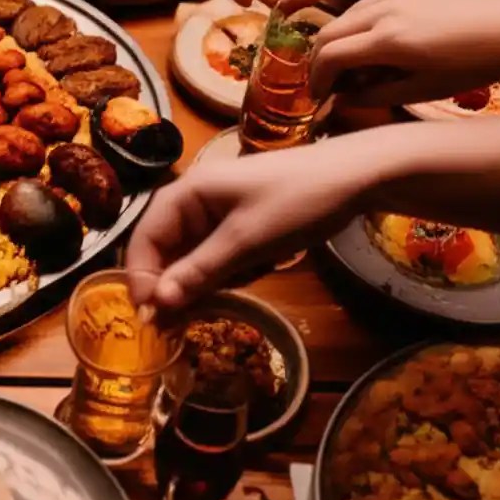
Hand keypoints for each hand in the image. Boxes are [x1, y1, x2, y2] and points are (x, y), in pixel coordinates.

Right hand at [125, 138, 378, 309]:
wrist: (357, 177)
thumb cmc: (297, 202)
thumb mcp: (246, 242)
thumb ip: (198, 273)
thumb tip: (156, 305)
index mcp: (186, 193)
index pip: (144, 239)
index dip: (142, 279)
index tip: (152, 318)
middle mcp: (193, 201)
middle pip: (163, 249)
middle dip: (172, 284)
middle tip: (183, 322)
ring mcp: (215, 212)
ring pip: (189, 256)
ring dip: (200, 282)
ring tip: (223, 296)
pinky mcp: (237, 223)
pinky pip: (214, 255)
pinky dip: (223, 273)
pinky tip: (246, 278)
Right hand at [311, 0, 499, 103]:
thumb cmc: (475, 64)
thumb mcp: (424, 89)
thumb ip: (374, 95)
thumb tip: (342, 99)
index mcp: (389, 39)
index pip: (330, 55)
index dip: (317, 78)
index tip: (318, 95)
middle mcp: (385, 9)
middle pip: (328, 31)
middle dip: (319, 58)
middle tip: (326, 80)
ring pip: (346, 14)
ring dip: (339, 39)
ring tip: (350, 63)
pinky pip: (369, 2)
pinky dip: (360, 22)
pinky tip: (375, 40)